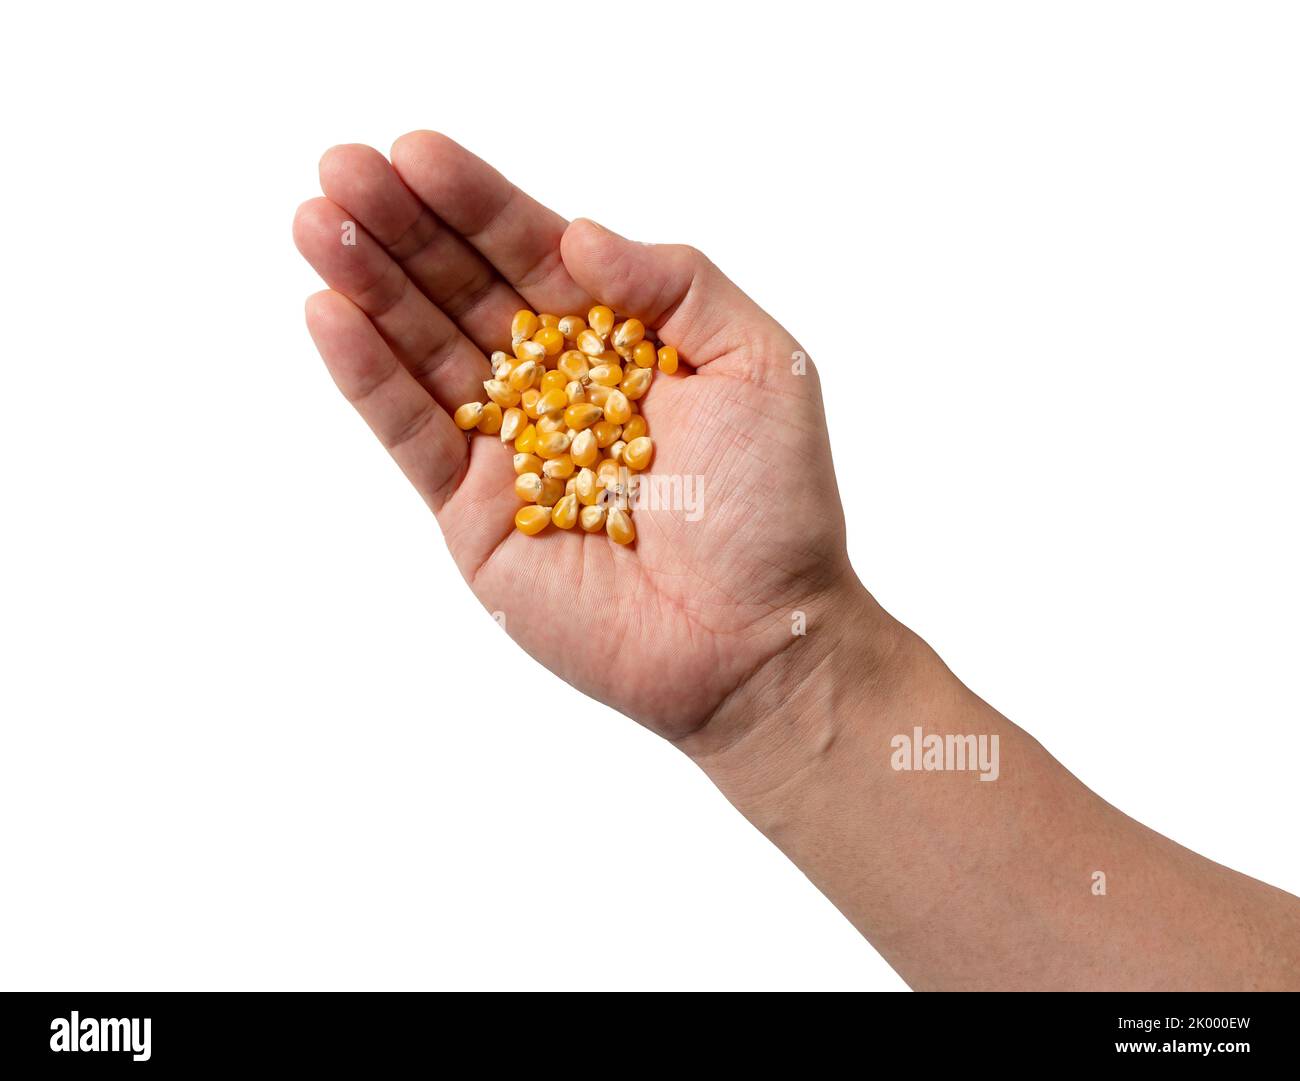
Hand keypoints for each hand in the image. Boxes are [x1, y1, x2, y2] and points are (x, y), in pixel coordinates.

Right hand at [294, 132, 872, 740]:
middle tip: (339, 169)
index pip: (533, 254)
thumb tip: (577, 232)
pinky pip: (412, 436)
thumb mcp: (760, 362)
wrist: (758, 637)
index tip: (415, 151)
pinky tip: (329, 314)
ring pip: (425, 351)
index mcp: (618, 340)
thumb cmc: (775, 506)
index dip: (476, 204)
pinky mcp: (474, 512)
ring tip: (314, 222)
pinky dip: (369, 378)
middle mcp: (554, 384)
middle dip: (401, 229)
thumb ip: (675, 283)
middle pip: (463, 291)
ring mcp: (507, 447)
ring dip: (367, 287)